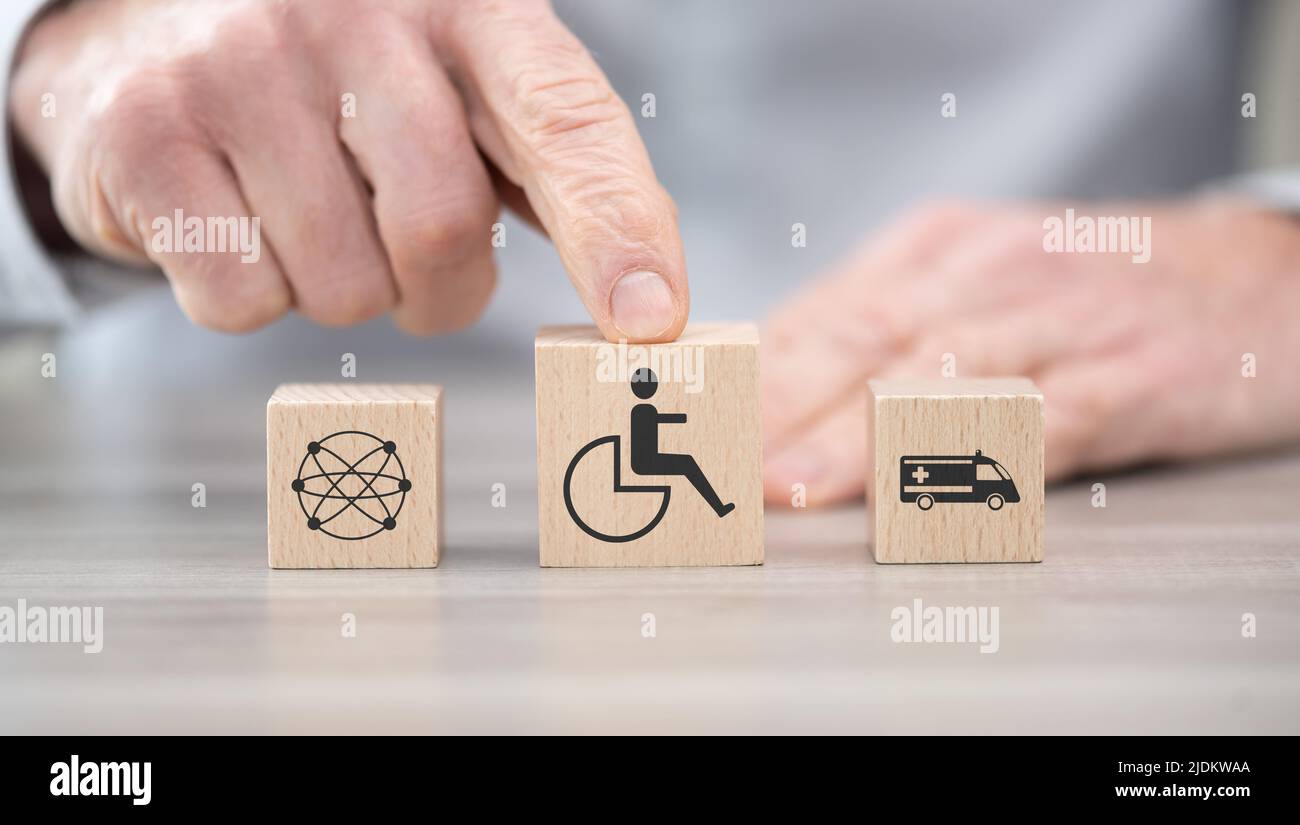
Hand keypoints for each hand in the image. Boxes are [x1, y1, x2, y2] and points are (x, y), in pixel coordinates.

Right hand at [9, 0, 686, 339]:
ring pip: (345, 288)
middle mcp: (351, 15)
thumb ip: (547, 165)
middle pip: (444, 229)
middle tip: (417, 266)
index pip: (564, 118)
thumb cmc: (344, 83)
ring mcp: (237, 66)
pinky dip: (257, 298)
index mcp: (464, 5)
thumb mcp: (456, 83)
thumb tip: (644, 298)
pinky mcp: (147, 135)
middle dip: (443, 291)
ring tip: (311, 216)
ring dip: (347, 292)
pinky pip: (244, 303)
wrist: (148, 31)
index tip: (650, 321)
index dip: (616, 225)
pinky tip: (238, 223)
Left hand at [761, 198, 1299, 505]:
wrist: (1258, 276)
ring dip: (854, 435)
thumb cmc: (1093, 290)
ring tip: (791, 486)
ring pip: (937, 377)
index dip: (748, 370)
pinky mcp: (1128, 377)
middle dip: (777, 403)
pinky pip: (1042, 423)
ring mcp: (1058, 323)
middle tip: (714, 461)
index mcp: (936, 251)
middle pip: (861, 338)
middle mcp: (986, 276)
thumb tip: (774, 390)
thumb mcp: (979, 279)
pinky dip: (978, 459)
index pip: (819, 312)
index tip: (687, 421)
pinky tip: (926, 497)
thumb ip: (884, 328)